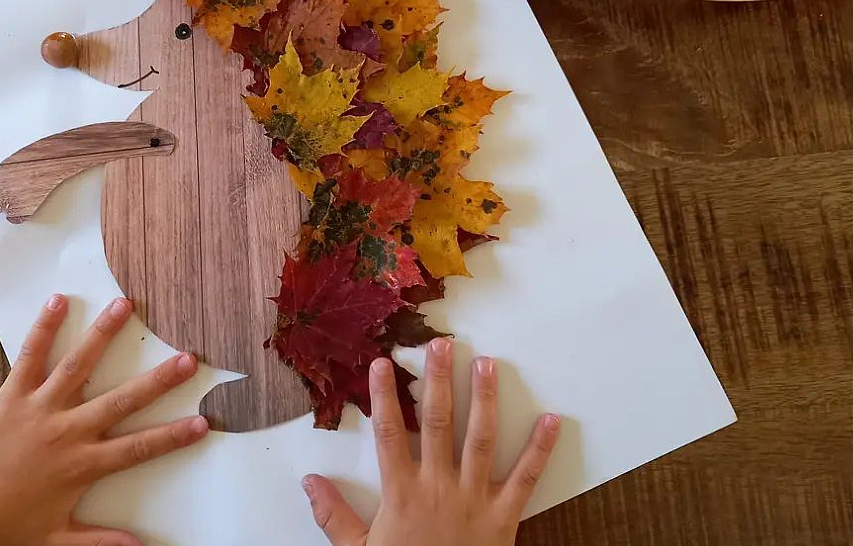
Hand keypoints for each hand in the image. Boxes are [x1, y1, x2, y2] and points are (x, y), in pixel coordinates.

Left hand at [0, 294, 207, 545]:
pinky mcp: (12, 396)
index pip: (138, 448)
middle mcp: (66, 432)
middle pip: (121, 401)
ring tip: (125, 305)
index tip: (203, 422)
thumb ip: (98, 541)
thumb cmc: (2, 527)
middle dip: (158, 380)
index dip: (173, 436)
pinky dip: (44, 328)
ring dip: (104, 334)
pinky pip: (30, 357)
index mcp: (81, 466)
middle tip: (187, 359)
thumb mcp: (55, 538)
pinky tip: (59, 301)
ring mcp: (39, 410)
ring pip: (79, 366)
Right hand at [302, 339, 559, 545]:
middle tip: (442, 343)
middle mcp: (439, 487)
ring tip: (487, 363)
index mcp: (402, 493)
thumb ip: (333, 516)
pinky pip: (525, 478)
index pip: (389, 434)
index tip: (381, 363)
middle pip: (438, 423)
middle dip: (439, 380)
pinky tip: (552, 419)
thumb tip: (308, 481)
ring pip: (480, 439)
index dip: (384, 397)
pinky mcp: (504, 516)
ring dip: (484, 398)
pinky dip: (540, 449)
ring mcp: (474, 499)